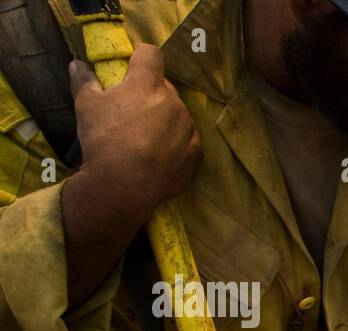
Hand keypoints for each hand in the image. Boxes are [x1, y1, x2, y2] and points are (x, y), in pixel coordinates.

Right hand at [69, 45, 200, 215]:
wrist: (124, 186)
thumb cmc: (103, 140)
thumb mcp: (86, 106)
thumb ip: (83, 81)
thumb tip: (77, 64)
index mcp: (148, 85)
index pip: (151, 54)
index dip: (141, 56)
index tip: (132, 64)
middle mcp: (174, 103)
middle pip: (164, 87)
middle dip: (150, 92)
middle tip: (132, 109)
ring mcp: (189, 130)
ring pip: (178, 114)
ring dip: (165, 118)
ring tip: (144, 137)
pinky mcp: (196, 155)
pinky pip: (187, 141)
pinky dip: (176, 143)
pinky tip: (159, 155)